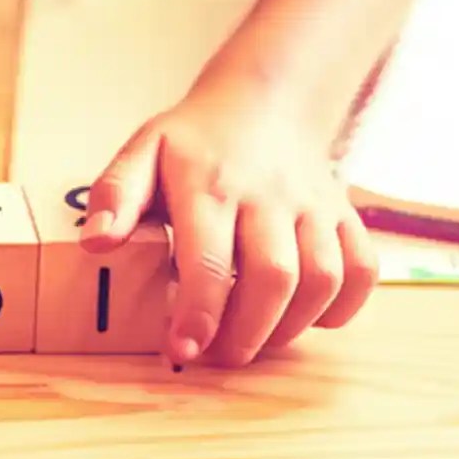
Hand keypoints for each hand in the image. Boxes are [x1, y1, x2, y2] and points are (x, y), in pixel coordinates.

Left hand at [80, 76, 378, 367]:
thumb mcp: (141, 153)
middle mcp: (268, 195)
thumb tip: (95, 243)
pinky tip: (305, 318)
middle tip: (217, 357)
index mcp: (208, 185)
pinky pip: (362, 270)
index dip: (198, 313)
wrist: (262, 101)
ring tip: (253, 342)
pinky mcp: (344, 214)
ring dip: (290, 327)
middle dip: (247, 333)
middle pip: (274, 278)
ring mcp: (314, 204)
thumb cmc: (192, 142)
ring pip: (322, 279)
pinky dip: (342, 308)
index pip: (209, 260)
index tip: (182, 351)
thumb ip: (115, 196)